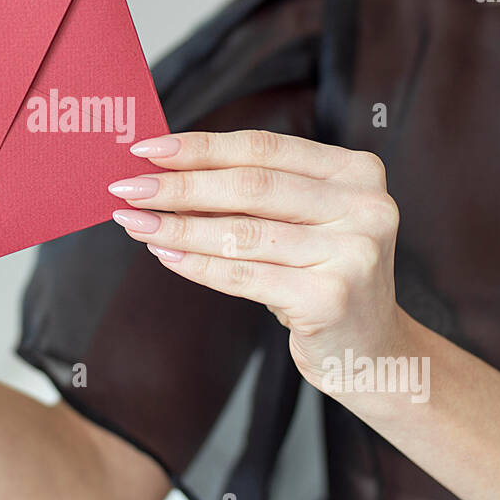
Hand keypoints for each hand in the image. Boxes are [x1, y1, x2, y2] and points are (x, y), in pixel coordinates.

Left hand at [106, 130, 408, 389]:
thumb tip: (166, 173)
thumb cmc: (323, 277)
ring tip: (135, 222)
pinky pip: (244, 275)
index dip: (202, 146)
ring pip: (242, 232)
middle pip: (250, 186)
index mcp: (356, 171)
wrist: (371, 353)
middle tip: (127, 187)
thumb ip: (254, 195)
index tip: (148, 149)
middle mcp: (364, 206)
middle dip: (180, 185)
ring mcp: (353, 252)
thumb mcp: (302, 224)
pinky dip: (196, 264)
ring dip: (178, 226)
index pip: (264, 148)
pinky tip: (163, 254)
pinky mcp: (331, 297)